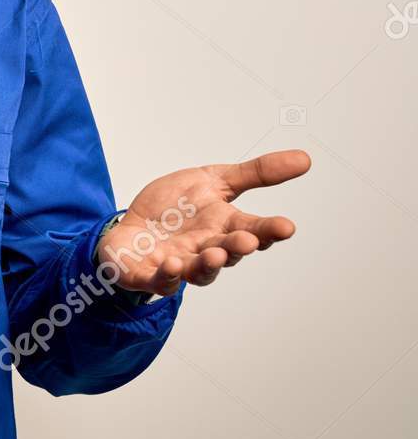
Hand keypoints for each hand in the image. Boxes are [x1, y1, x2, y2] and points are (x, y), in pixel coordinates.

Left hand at [97, 148, 309, 297]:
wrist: (132, 223)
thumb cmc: (176, 207)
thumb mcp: (214, 179)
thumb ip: (256, 173)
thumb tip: (305, 159)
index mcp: (224, 226)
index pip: (253, 229)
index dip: (269, 230)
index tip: (286, 227)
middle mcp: (207, 248)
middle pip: (229, 252)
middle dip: (239, 247)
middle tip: (249, 241)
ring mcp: (181, 264)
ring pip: (200, 271)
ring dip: (208, 265)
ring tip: (214, 254)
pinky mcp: (152, 274)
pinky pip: (162, 280)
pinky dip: (168, 275)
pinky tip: (172, 264)